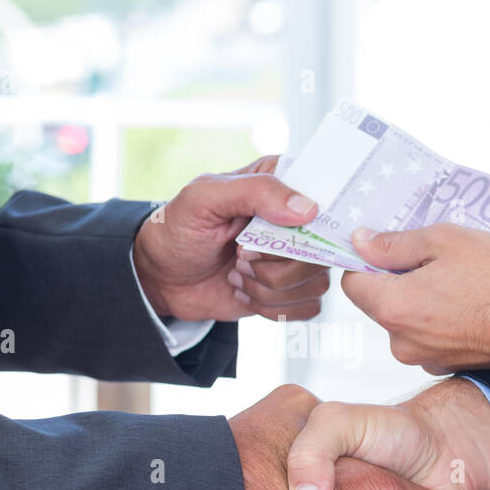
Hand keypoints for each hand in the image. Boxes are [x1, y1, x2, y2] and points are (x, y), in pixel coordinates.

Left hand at [134, 155, 330, 321]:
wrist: (162, 279)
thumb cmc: (178, 230)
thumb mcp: (204, 199)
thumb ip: (255, 192)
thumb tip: (308, 209)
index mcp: (280, 182)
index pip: (327, 192)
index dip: (314, 217)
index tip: (279, 232)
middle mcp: (296, 220)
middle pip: (323, 248)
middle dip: (274, 262)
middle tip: (238, 255)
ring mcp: (296, 257)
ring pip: (316, 282)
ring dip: (267, 288)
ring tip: (236, 273)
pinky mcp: (290, 291)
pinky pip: (307, 307)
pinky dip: (271, 307)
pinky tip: (244, 292)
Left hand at [342, 223, 489, 371]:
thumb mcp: (445, 240)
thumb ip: (395, 243)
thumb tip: (360, 242)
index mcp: (392, 308)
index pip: (352, 282)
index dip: (365, 261)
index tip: (386, 248)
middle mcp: (400, 340)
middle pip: (380, 302)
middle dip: (397, 279)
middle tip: (433, 258)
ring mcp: (423, 358)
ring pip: (405, 320)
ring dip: (420, 299)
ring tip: (457, 281)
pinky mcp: (444, 365)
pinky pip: (428, 336)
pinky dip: (438, 320)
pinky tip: (466, 303)